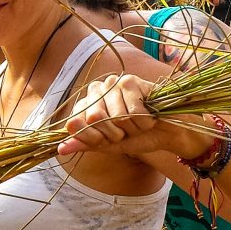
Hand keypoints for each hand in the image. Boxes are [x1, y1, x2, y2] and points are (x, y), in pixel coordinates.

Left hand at [58, 74, 194, 158]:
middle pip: (95, 119)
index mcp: (87, 105)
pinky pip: (133, 111)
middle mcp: (97, 91)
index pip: (77, 122)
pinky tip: (149, 115)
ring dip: (132, 128)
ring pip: (116, 116)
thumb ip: (85, 143)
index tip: (111, 139)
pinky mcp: (131, 80)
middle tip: (127, 130)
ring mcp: (113, 83)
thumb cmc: (138, 136)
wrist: (169, 133)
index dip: (96, 137)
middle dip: (115, 133)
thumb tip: (61, 149)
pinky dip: (143, 121)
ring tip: (140, 122)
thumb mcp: (109, 145)